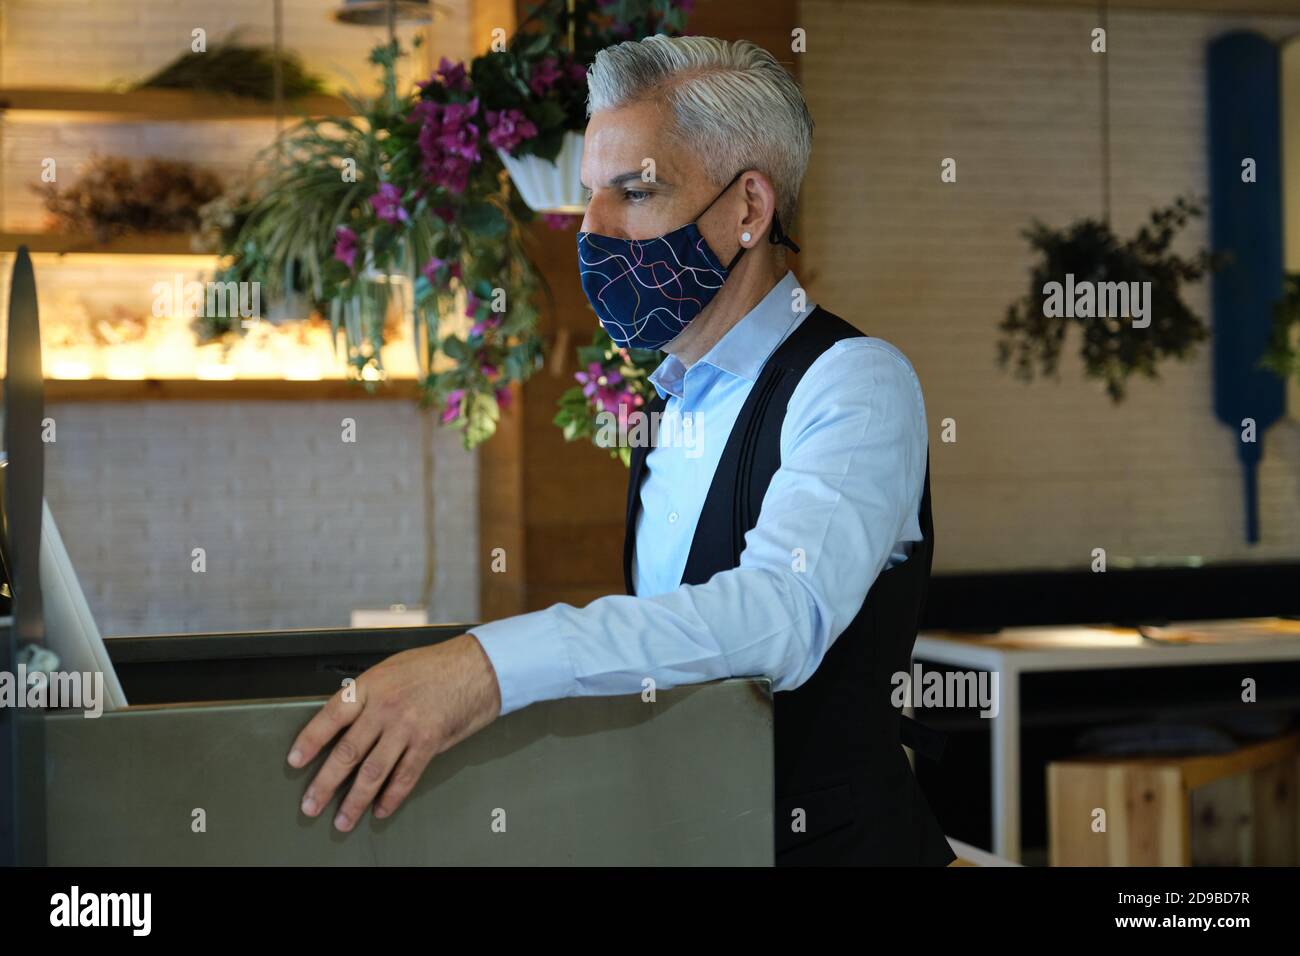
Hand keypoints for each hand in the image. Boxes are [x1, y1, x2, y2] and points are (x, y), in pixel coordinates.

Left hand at [287, 633, 501, 831]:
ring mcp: (407, 726)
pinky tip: (380, 809)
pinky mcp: (429, 742)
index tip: (295, 761)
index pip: (330, 716)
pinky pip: (405, 777)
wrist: (477, 667)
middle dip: (324, 783)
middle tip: (310, 805)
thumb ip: (369, 695)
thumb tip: (346, 723)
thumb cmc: (436, 666)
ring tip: (342, 819)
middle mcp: (385, 707)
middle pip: (347, 752)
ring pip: (372, 771)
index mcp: (371, 685)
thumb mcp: (392, 669)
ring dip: (354, 801)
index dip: (310, 741)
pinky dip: (391, 797)